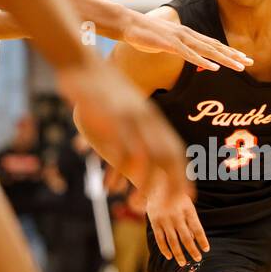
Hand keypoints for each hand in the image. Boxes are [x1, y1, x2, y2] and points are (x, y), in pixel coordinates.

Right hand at [58, 61, 190, 206]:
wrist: (83, 63)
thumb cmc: (102, 90)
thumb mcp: (125, 109)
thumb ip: (134, 128)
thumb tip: (134, 154)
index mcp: (152, 119)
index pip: (175, 150)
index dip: (183, 175)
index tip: (186, 197)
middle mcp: (146, 120)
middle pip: (168, 156)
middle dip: (172, 185)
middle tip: (168, 208)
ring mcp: (130, 119)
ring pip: (145, 157)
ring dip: (144, 184)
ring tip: (137, 205)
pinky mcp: (111, 120)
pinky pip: (118, 150)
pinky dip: (117, 171)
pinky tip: (111, 188)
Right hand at [123, 13, 252, 72]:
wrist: (129, 24)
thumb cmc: (146, 35)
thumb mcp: (167, 45)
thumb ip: (180, 51)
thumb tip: (188, 60)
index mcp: (188, 35)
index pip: (213, 44)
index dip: (229, 52)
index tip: (243, 58)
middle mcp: (188, 35)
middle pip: (215, 47)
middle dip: (233, 55)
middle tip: (250, 63)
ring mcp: (180, 39)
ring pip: (207, 51)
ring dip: (224, 59)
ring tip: (239, 66)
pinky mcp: (170, 45)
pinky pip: (189, 55)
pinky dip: (202, 61)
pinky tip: (214, 68)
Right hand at [145, 179, 208, 266]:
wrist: (156, 183)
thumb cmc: (175, 195)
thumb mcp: (186, 202)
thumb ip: (190, 219)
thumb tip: (193, 238)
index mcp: (188, 209)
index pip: (197, 228)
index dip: (202, 240)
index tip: (206, 249)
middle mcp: (177, 215)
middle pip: (186, 237)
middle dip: (192, 250)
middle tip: (197, 259)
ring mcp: (165, 220)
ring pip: (173, 241)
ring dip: (179, 254)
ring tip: (183, 263)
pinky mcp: (155, 222)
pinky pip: (160, 239)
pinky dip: (165, 249)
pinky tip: (169, 256)